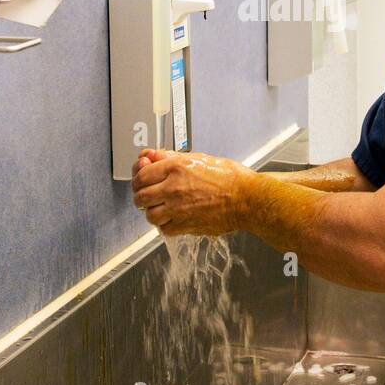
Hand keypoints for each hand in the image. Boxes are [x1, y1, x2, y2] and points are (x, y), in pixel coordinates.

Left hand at [131, 149, 257, 236]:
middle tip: (147, 196)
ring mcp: (178, 209)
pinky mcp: (186, 225)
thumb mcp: (198, 158)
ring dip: (152, 212)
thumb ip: (170, 157)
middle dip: (141, 196)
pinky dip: (165, 225)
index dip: (138, 177)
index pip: (142, 174)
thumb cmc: (229, 177)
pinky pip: (164, 229)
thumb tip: (151, 155)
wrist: (247, 199)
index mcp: (176, 167)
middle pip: (141, 196)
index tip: (141, 180)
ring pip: (149, 215)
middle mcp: (174, 188)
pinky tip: (172, 218)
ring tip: (160, 208)